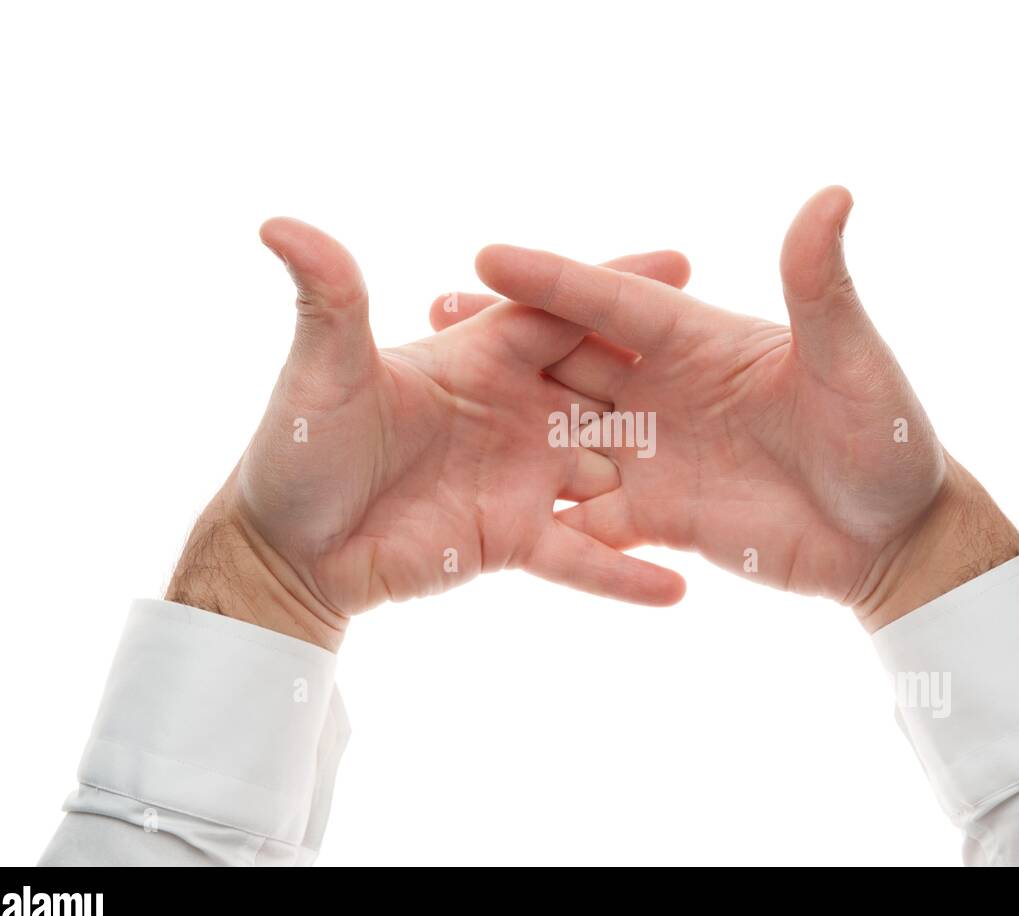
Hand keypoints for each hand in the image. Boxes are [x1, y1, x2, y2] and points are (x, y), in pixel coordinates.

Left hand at [168, 219, 688, 649]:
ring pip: (612, 474)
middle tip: (742, 369)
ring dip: (667, 477)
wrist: (290, 547)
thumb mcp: (322, 369)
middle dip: (668, 377)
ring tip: (738, 483)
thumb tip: (276, 222)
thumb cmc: (301, 445)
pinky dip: (624, 575)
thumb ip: (325, 298)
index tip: (681, 262)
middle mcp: (518, 411)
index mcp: (482, 357)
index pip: (561, 313)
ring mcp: (525, 478)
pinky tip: (679, 591)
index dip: (614, 286)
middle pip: (608, 389)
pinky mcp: (517, 538)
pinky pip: (583, 557)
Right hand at [470, 187, 1018, 630]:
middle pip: (566, 357)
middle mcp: (664, 389)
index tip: (487, 254)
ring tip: (433, 410)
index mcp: (698, 340)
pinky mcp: (656, 516)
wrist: (894, 539)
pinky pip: (587, 515)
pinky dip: (544, 512)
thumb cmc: (888, 440)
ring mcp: (654, 454)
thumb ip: (822, 288)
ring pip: (562, 431)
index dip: (553, 278)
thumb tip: (833, 194)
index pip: (611, 302)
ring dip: (504, 422)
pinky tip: (485, 511)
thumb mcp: (854, 362)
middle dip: (500, 335)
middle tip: (429, 314)